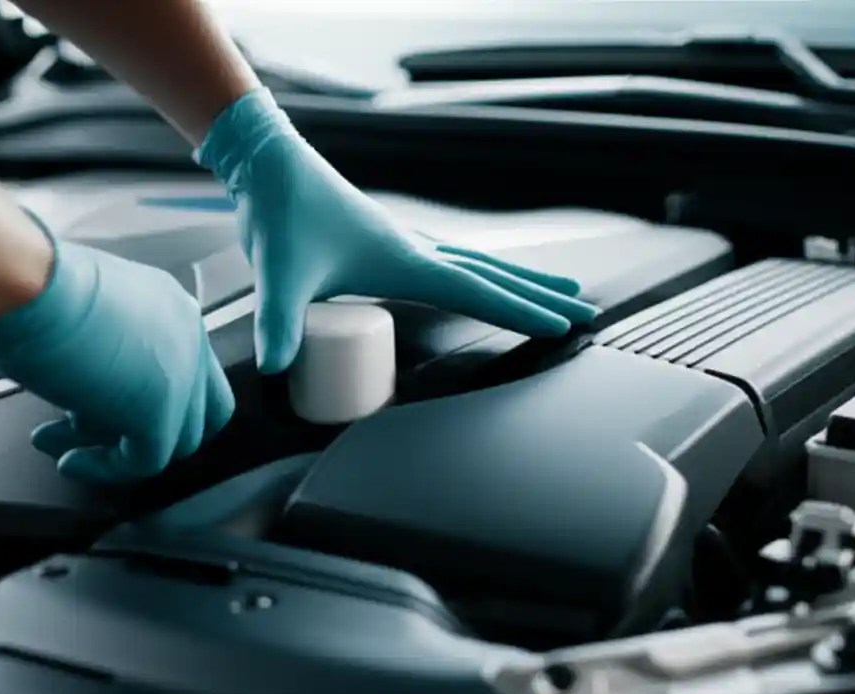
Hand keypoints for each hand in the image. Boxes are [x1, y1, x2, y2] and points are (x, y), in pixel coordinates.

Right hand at [0, 236, 233, 482]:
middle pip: (190, 408)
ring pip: (171, 439)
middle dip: (132, 426)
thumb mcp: (78, 312)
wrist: (25, 285)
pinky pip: (145, 461)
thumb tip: (78, 385)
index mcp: (171, 307)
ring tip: (55, 442)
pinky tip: (68, 460)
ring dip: (112, 450)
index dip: (144, 396)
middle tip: (80, 428)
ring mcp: (181, 374)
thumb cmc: (31, 286)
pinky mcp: (161, 410)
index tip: (96, 406)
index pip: (186, 370)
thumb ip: (99, 347)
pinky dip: (105, 469)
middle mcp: (188, 336)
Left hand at [196, 88, 599, 373]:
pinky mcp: (384, 239)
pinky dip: (479, 270)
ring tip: (555, 290)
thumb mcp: (278, 276)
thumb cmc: (280, 214)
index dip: (519, 312)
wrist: (268, 165)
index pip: (476, 291)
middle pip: (493, 275)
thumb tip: (274, 368)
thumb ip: (279, 324)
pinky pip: (450, 258)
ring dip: (518, 279)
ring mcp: (403, 240)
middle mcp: (414, 248)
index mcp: (405, 260)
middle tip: (585, 311)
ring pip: (476, 263)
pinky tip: (477, 275)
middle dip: (539, 296)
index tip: (562, 327)